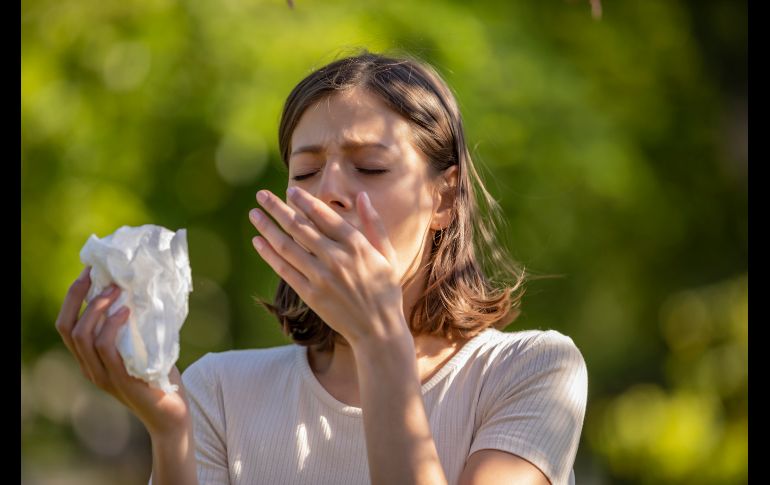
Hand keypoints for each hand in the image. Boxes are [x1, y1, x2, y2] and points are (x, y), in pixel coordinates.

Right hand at [55, 267, 189, 436]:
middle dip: (78, 297)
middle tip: (100, 275)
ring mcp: (103, 376)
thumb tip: (142, 292)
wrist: (172, 415)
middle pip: (68, 328)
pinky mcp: (121, 380)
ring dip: (97, 308)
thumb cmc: (159, 379)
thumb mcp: (142, 349)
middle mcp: (90, 368)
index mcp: (90, 360)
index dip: (73, 298)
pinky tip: (126, 311)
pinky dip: (112, 326)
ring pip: (83, 336)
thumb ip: (135, 328)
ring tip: (117, 290)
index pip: (67, 326)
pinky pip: (107, 349)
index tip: (88, 272)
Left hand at [249, 187, 408, 345]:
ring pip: (287, 246)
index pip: (324, 216)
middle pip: (300, 227)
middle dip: (278, 208)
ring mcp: (321, 277)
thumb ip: (374, 224)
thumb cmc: (385, 289)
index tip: (291, 191)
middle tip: (261, 195)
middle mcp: (337, 258)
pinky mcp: (310, 294)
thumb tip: (363, 196)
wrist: (377, 330)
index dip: (305, 201)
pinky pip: (285, 270)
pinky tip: (258, 242)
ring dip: (268, 228)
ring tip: (254, 214)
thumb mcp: (387, 254)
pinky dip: (269, 255)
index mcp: (357, 245)